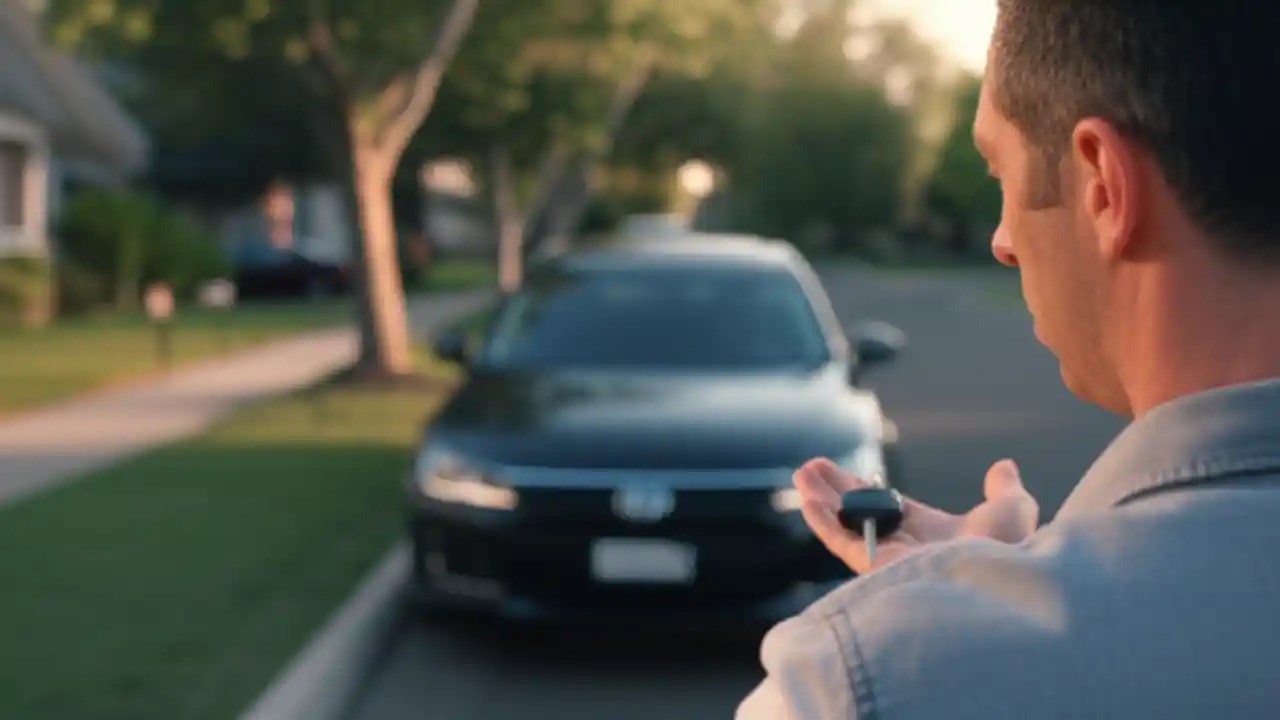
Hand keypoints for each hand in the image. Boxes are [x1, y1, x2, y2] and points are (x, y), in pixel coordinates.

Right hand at [794, 457, 1039, 573]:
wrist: (999, 584)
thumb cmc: (1011, 553)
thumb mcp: (1011, 510)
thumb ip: (1003, 489)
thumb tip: (1004, 466)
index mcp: (934, 534)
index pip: (891, 508)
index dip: (867, 489)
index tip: (846, 473)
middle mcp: (907, 549)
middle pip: (862, 513)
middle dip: (835, 490)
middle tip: (811, 468)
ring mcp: (889, 560)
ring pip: (847, 526)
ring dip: (822, 501)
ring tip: (801, 474)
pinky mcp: (875, 569)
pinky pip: (843, 544)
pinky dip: (823, 523)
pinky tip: (807, 501)